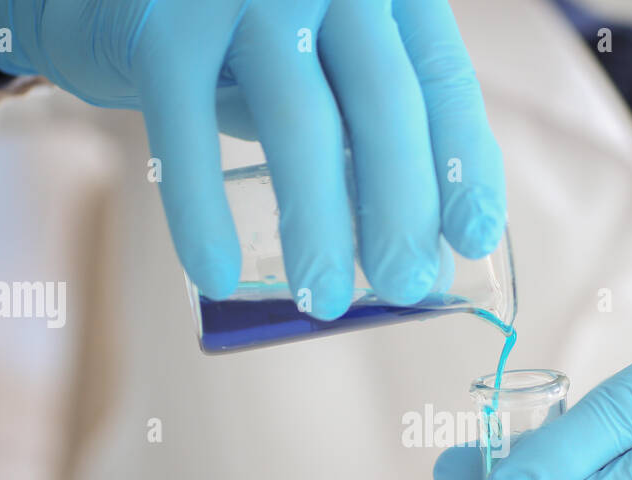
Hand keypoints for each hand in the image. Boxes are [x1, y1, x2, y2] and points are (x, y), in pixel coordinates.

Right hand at [0, 0, 505, 312]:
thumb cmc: (230, 37)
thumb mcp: (316, 67)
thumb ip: (363, 134)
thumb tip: (418, 248)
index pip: (441, 77)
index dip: (461, 164)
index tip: (472, 239)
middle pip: (384, 103)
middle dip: (400, 208)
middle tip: (404, 284)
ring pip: (300, 122)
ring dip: (317, 225)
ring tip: (325, 299)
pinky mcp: (160, 21)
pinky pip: (187, 134)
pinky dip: (201, 212)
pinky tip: (216, 273)